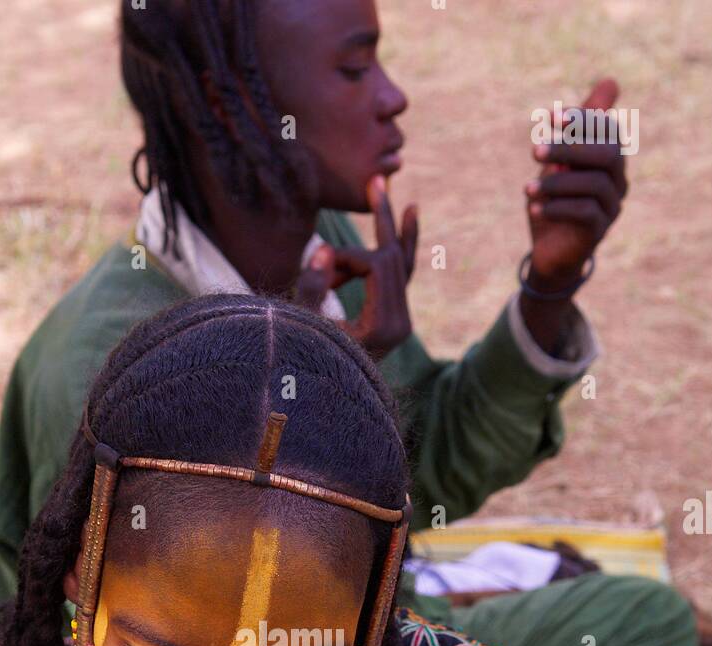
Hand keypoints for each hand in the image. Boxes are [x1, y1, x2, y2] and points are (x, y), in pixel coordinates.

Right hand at [294, 177, 417, 360]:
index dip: (344, 257)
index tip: (318, 269)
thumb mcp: (302, 327)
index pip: (375, 266)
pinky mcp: (394, 318)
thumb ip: (312, 289)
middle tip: (375, 179)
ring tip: (380, 188)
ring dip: (386, 229)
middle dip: (379, 221)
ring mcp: (401, 321)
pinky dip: (401, 246)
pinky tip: (409, 214)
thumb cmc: (305, 364)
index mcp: (384, 327)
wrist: (322, 399)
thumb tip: (326, 248)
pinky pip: (402, 274)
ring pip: (401, 262)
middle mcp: (400, 323)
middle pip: (394, 257)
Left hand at [526, 78, 627, 284]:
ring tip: (527, 188)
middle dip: (570, 147)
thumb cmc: (556, 197)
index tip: (549, 117)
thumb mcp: (560, 159)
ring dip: (557, 182)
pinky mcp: (599, 232)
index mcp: (610, 156)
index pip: (607, 129)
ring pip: (595, 184)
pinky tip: (534, 208)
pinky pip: (585, 213)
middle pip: (607, 154)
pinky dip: (557, 207)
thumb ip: (578, 126)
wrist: (551, 250)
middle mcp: (618, 180)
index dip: (581, 119)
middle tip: (534, 150)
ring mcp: (612, 207)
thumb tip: (612, 81)